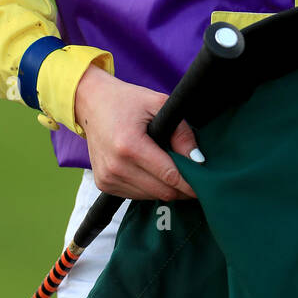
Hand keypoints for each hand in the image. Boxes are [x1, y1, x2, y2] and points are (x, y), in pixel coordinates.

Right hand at [73, 64, 201, 202]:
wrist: (91, 103)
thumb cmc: (127, 101)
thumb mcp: (158, 105)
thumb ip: (181, 132)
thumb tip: (198, 160)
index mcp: (129, 146)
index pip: (169, 175)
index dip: (191, 183)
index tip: (207, 186)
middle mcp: (116, 166)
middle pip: (161, 191)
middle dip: (182, 188)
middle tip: (195, 178)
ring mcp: (107, 178)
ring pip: (150, 196)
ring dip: (166, 188)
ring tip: (174, 172)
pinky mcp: (103, 184)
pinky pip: (136, 195)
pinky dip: (149, 188)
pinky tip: (153, 172)